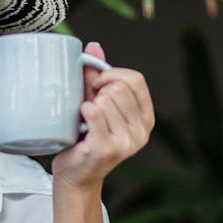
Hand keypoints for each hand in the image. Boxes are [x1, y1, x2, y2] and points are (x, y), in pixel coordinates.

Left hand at [51, 42, 154, 188]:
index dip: (113, 74)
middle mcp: (142, 132)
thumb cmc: (86, 138)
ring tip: (84, 121)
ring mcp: (127, 142)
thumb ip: (98, 76)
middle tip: (88, 106)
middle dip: (98, 91)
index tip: (96, 83)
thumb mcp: (96, 103)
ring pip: (107, 99)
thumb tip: (94, 46)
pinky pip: (94, 113)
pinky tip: (80, 123)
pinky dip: (83, 112)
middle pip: (120, 88)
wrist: (76, 175)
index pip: (136, 80)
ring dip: (89, 104)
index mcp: (146, 118)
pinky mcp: (107, 149)